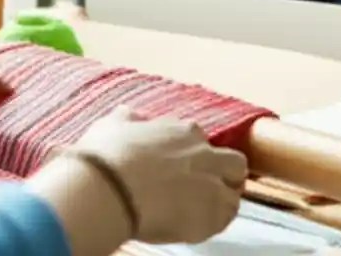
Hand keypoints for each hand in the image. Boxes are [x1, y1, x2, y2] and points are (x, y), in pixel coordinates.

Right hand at [71, 106, 246, 244]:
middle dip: (223, 174)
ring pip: (234, 193)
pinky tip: (191, 225)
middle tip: (201, 189)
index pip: (199, 140)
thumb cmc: (106, 157)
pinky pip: (226, 219)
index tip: (177, 165)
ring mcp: (213, 183)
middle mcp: (204, 153)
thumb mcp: (112, 126)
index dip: (190, 155)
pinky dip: (213, 222)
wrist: (109, 188)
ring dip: (219, 201)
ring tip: (194, 213)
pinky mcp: (215, 213)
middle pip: (233, 162)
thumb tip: (127, 115)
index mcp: (182, 131)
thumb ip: (126, 120)